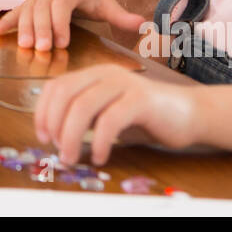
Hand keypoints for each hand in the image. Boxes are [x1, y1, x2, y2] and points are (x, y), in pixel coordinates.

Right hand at [0, 0, 144, 50]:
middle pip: (42, 6)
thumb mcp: (108, 7)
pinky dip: (5, 21)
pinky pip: (15, 11)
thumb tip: (144, 24)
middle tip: (41, 50)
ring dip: (23, 28)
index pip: (62, 3)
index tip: (62, 43)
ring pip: (27, 9)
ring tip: (24, 47)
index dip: (60, 22)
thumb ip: (123, 17)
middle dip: (41, 28)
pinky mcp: (28, 2)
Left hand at [35, 65, 201, 163]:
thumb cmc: (145, 116)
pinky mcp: (141, 100)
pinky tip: (100, 156)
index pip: (56, 86)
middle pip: (66, 94)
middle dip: (54, 124)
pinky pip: (110, 120)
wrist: (189, 113)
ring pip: (83, 106)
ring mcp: (124, 84)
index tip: (42, 136)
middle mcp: (106, 73)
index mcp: (94, 74)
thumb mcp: (107, 112)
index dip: (43, 111)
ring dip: (71, 136)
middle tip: (57, 150)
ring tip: (72, 157)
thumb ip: (85, 116)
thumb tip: (54, 133)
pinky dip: (100, 141)